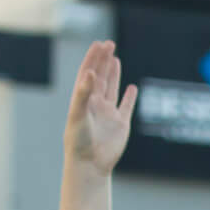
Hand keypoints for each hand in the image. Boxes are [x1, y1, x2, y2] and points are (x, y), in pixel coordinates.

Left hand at [64, 40, 138, 175]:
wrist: (90, 164)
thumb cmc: (79, 141)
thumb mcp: (78, 115)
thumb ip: (83, 93)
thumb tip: (89, 72)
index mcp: (82, 100)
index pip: (87, 74)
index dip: (92, 58)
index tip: (99, 44)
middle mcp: (95, 105)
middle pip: (99, 77)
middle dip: (103, 60)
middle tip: (109, 44)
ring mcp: (108, 114)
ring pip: (111, 89)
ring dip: (113, 74)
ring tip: (115, 59)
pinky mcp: (121, 124)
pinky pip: (126, 107)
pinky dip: (129, 97)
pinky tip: (132, 88)